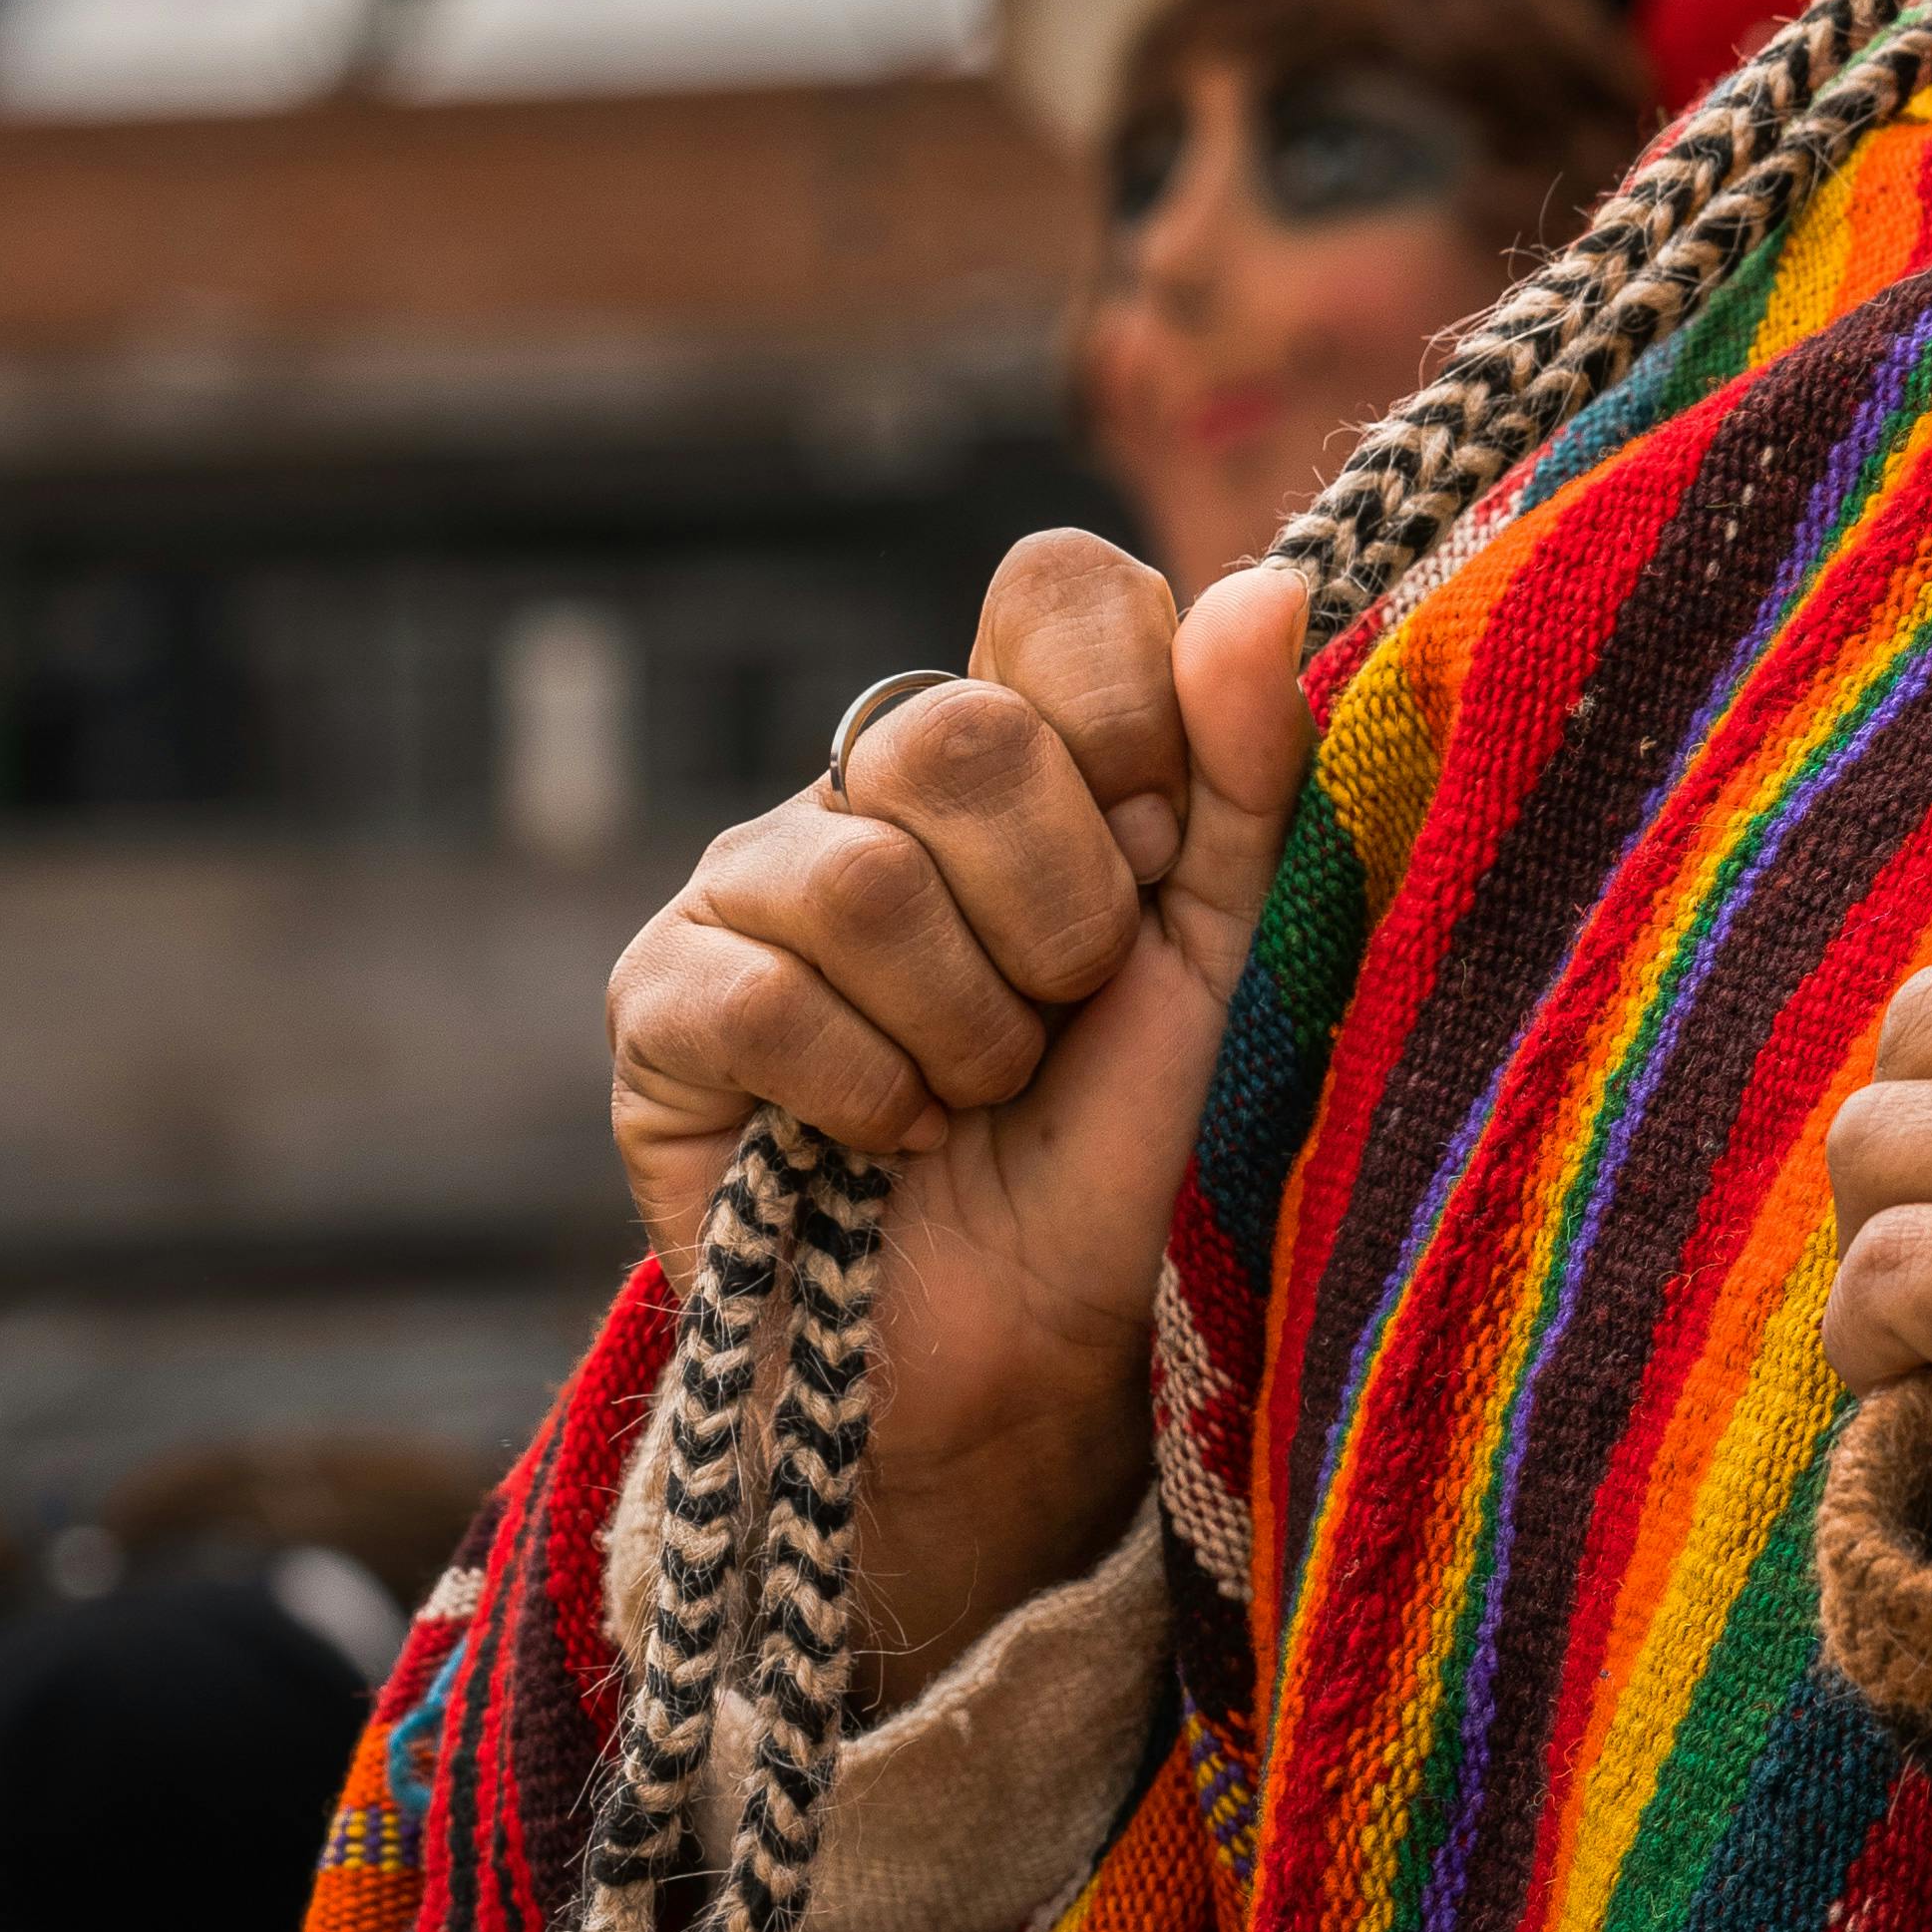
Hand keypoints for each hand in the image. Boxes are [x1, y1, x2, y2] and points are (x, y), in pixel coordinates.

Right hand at [605, 529, 1309, 1695]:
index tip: (1160, 858)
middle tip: (1062, 1016)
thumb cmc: (1130, 1134)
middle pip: (962, 736)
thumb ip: (1251, 765)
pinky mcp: (660, 1005)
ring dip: (968, 1031)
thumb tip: (1270, 579)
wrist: (1028, 1353)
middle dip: (1061, 915)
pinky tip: (882, 1141)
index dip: (1128, 717)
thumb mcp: (1231, 945)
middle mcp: (867, 781)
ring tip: (976, 1095)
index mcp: (1019, 734)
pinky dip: (865, 1098)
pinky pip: (764, 997)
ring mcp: (747, 882)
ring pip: (863, 877)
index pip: (1054, 585)